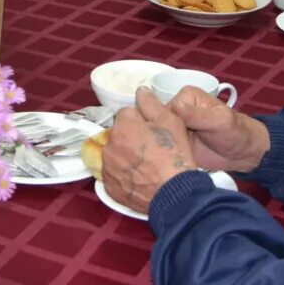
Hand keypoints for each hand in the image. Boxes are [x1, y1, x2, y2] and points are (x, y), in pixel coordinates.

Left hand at [102, 88, 200, 212]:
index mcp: (121, 127)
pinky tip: (140, 178)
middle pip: (119, 134)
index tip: (153, 130)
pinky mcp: (111, 188)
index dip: (141, 120)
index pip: (126, 114)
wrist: (175, 193)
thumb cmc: (174, 155)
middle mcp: (109, 147)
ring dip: (126, 155)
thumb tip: (140, 90)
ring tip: (147, 165)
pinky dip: (124, 175)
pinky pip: (115, 175)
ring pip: (115, 154)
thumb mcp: (170, 121)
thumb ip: (150, 103)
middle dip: (131, 137)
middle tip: (152, 148)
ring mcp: (108, 169)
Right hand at [162, 87, 270, 173]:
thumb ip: (198, 115)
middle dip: (156, 135)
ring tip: (155, 159)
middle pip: (155, 121)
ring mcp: (174, 128)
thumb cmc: (235, 132)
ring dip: (156, 147)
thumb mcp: (219, 121)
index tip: (168, 137)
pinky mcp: (175, 144)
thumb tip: (175, 107)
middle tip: (160, 151)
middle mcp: (177, 110)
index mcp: (186, 97)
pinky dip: (159, 156)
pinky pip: (161, 148)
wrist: (242, 154)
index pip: (163, 107)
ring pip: (156, 135)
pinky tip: (156, 164)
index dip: (163, 122)